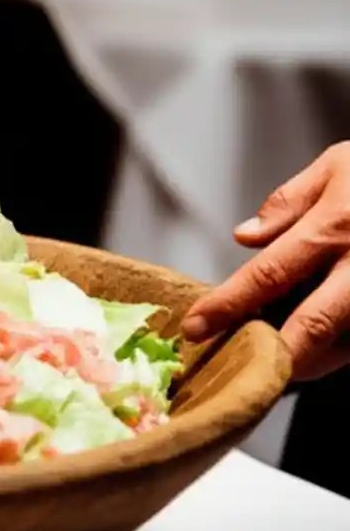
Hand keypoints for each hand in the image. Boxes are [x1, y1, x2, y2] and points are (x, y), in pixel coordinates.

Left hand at [182, 141, 348, 380]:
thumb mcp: (340, 163)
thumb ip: (289, 202)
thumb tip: (245, 237)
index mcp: (336, 226)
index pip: (268, 274)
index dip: (227, 305)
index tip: (196, 327)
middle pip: (312, 325)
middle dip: (270, 354)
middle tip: (236, 367)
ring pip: (346, 345)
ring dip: (307, 360)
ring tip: (274, 362)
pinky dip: (341, 350)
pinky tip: (317, 348)